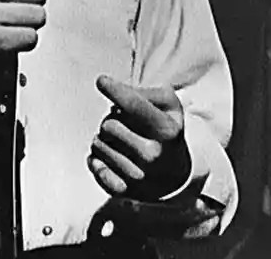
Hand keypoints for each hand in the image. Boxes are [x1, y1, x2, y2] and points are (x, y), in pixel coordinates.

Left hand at [89, 76, 191, 200]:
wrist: (176, 175)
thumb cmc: (168, 132)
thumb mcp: (169, 106)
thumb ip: (145, 93)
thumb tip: (116, 94)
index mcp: (166, 129)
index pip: (134, 105)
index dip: (115, 90)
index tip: (101, 80)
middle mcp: (152, 154)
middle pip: (108, 124)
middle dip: (110, 120)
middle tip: (122, 124)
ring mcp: (138, 175)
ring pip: (97, 144)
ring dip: (103, 139)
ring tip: (118, 141)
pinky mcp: (123, 190)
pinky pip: (94, 166)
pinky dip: (96, 159)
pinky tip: (108, 157)